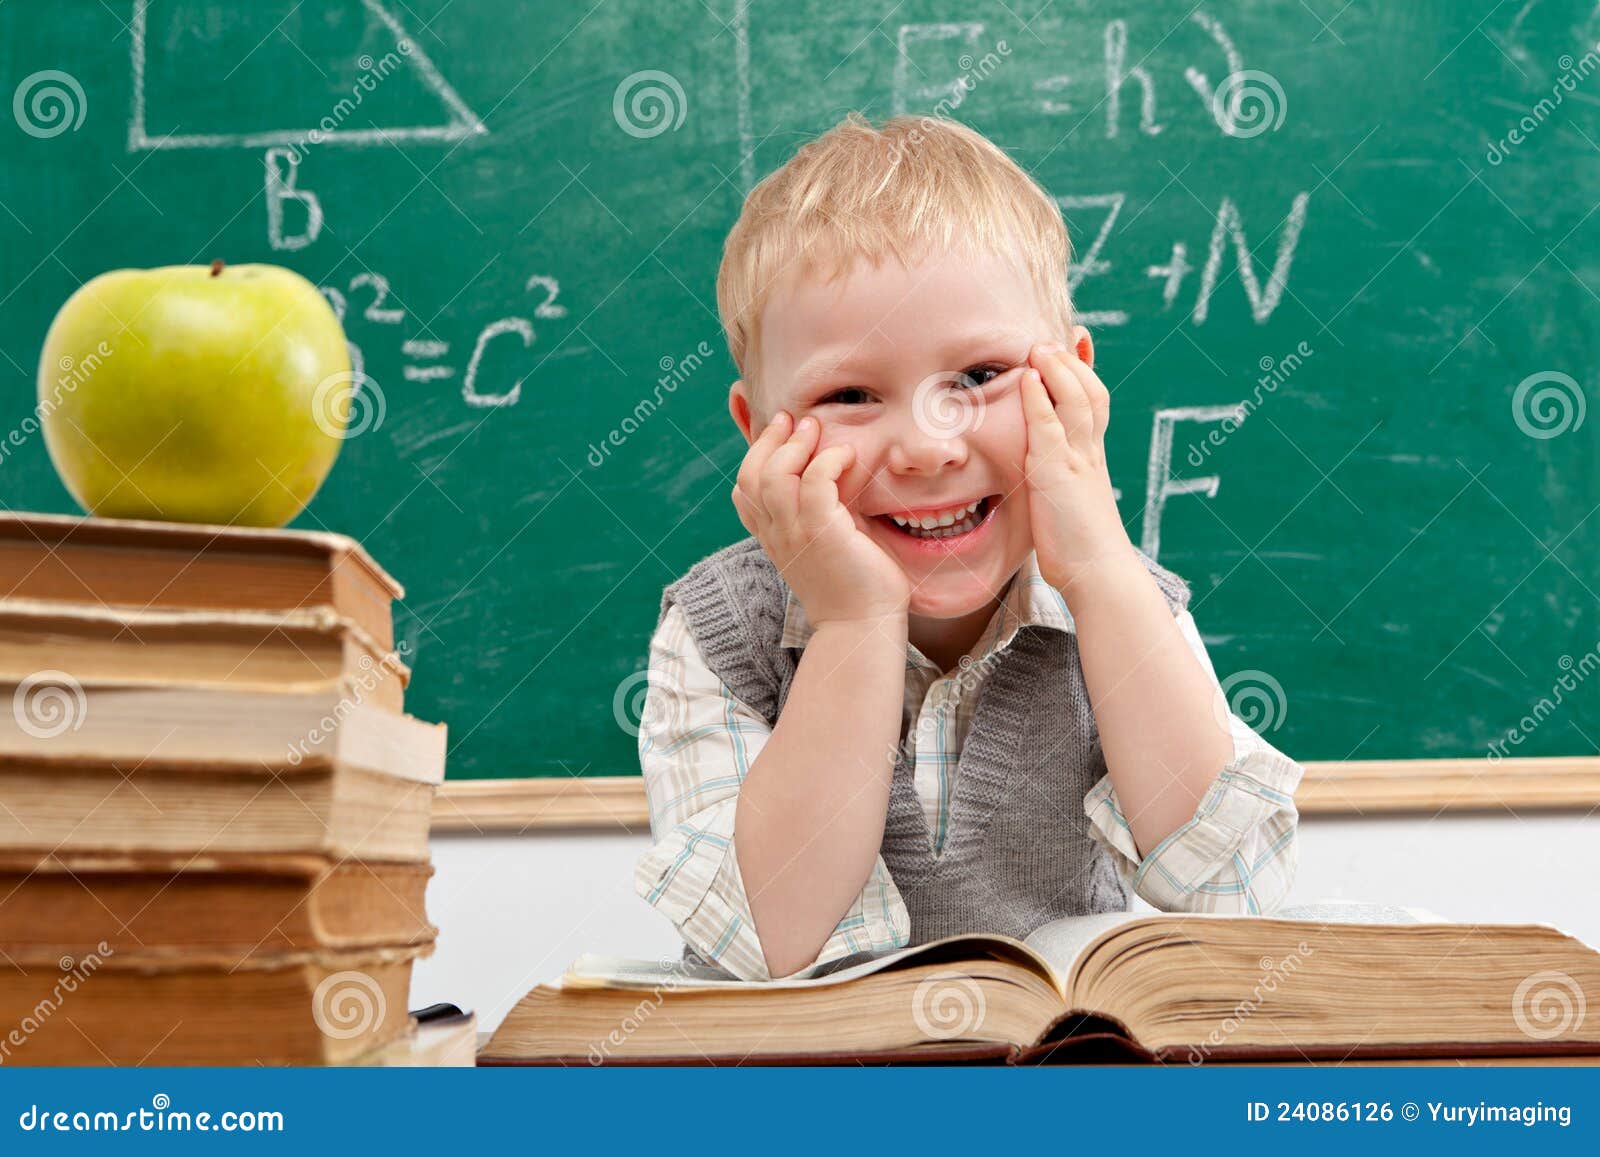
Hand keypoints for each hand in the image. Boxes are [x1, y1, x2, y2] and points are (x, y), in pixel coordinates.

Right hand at [731, 411, 909, 626]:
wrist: (863, 626)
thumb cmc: (855, 587)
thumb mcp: (828, 543)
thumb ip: (822, 512)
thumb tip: (836, 475)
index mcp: (773, 538)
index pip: (743, 492)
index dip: (756, 456)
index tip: (780, 433)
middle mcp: (776, 535)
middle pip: (751, 476)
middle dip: (770, 440)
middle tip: (795, 420)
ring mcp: (795, 535)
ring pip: (774, 475)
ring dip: (796, 445)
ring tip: (815, 429)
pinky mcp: (822, 533)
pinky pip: (815, 482)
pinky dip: (828, 460)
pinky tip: (845, 456)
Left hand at [1019, 343, 1137, 597]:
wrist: (1098, 574)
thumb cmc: (1078, 547)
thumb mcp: (1068, 504)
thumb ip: (1058, 481)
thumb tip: (1047, 477)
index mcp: (1091, 458)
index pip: (1094, 401)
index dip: (1085, 369)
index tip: (1076, 340)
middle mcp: (1089, 452)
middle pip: (1092, 391)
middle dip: (1074, 361)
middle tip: (1057, 337)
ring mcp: (1077, 461)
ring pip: (1077, 400)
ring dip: (1058, 369)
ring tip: (1040, 346)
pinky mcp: (1059, 475)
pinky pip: (1050, 428)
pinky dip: (1039, 399)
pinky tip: (1028, 378)